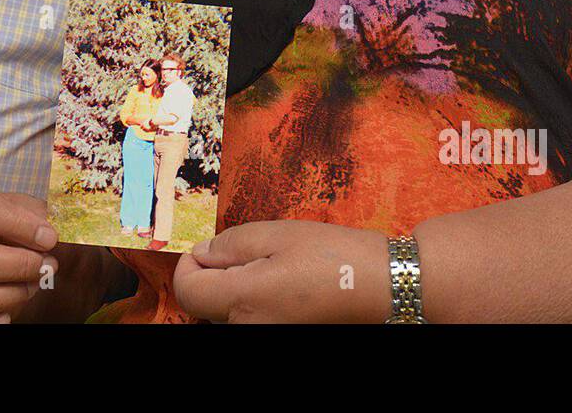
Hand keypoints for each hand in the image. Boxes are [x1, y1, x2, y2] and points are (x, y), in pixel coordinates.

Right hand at [0, 189, 57, 323]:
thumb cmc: (12, 225)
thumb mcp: (25, 209)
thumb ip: (39, 215)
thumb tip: (50, 231)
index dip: (20, 225)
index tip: (49, 238)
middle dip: (19, 266)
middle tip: (47, 264)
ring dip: (9, 295)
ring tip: (34, 284)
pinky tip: (7, 316)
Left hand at [173, 220, 391, 322]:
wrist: (383, 288)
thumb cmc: (334, 257)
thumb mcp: (277, 234)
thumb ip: (230, 244)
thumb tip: (201, 253)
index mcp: (243, 301)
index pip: (188, 291)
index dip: (189, 265)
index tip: (205, 250)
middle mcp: (249, 330)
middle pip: (206, 306)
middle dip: (214, 278)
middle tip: (248, 255)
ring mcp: (267, 337)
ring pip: (228, 315)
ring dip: (234, 293)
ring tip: (271, 271)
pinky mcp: (281, 337)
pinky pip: (251, 322)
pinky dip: (254, 305)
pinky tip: (281, 288)